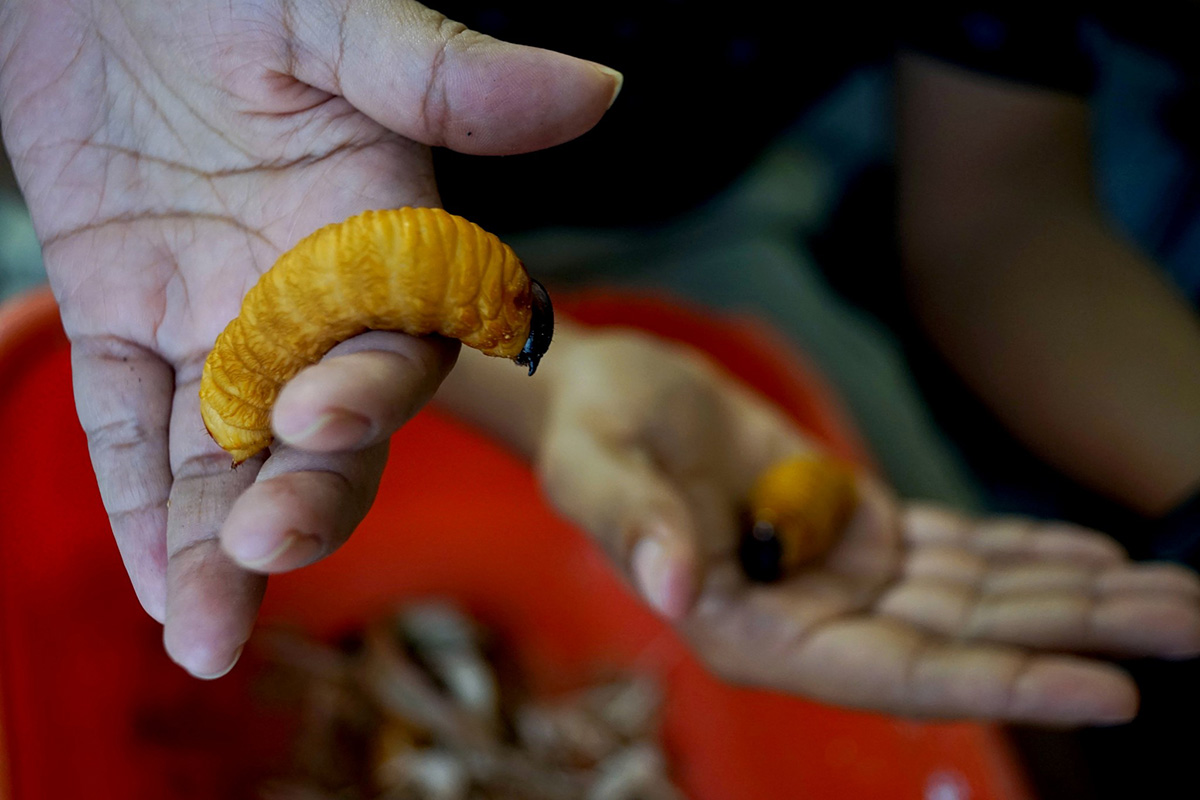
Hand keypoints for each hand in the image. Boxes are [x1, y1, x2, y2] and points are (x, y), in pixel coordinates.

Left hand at [0, 0, 619, 676]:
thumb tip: (602, 89)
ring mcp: (217, 315)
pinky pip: (130, 420)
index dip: (372, 387)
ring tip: (203, 634)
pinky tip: (156, 583)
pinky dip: (136, 497)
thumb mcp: (338, 21)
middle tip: (258, 556)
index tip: (320, 419)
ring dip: (212, 540)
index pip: (400, 340)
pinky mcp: (125, 315)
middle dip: (299, 496)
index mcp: (380, 237)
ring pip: (224, 449)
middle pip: (324, 428)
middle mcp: (311, 297)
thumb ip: (453, 81)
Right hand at [512, 327, 1199, 725]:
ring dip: (1072, 596)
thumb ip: (637, 526)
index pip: (891, 671)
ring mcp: (843, 578)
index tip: (1106, 686)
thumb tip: (676, 584)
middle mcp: (810, 620)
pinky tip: (1096, 553)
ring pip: (975, 597)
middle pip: (960, 640)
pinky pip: (957, 550)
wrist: (610, 392)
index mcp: (749, 629)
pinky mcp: (861, 531)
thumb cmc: (594, 431)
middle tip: (1190, 621)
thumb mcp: (600, 468)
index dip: (998, 682)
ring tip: (1178, 593)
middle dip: (1072, 636)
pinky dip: (1026, 550)